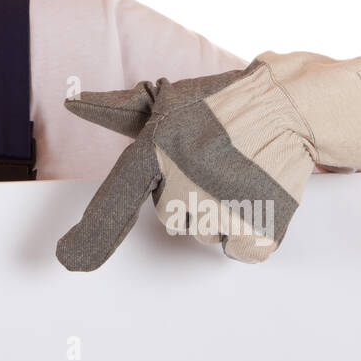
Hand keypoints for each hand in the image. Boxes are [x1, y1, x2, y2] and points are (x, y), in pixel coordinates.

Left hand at [55, 51, 360, 267]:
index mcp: (157, 148)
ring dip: (219, 214)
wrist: (292, 104)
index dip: (91, 236)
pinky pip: (240, 252)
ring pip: (205, 235)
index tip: (69, 261)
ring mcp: (223, 208)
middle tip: (213, 163)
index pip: (116, 199)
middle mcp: (186, 182)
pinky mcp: (259, 229)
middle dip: (188, 197)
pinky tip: (257, 195)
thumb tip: (74, 101)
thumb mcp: (168, 99)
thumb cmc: (224, 103)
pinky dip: (250, 232)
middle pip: (172, 218)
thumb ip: (117, 108)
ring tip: (238, 173)